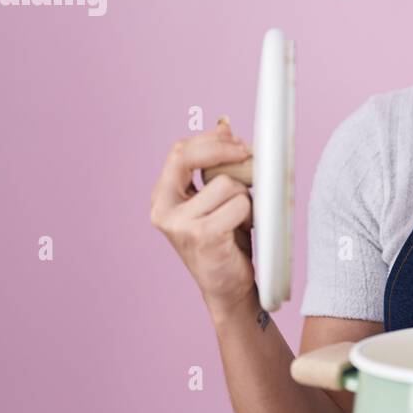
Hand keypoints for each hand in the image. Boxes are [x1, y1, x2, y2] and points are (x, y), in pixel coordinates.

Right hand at [149, 117, 257, 322]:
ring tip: (242, 219)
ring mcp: (179, 224)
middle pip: (190, 156)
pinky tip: (244, 231)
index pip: (179, 152)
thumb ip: (215, 165)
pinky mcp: (201, 235)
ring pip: (226, 184)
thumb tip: (223, 123)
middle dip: (225, 150)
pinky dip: (249, 214)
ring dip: (245, 196)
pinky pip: (238, 204)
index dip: (211, 141)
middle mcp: (163, 209)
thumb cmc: (226, 242)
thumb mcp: (218, 198)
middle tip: (248, 153)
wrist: (229, 289)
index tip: (236, 140)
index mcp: (163, 197)